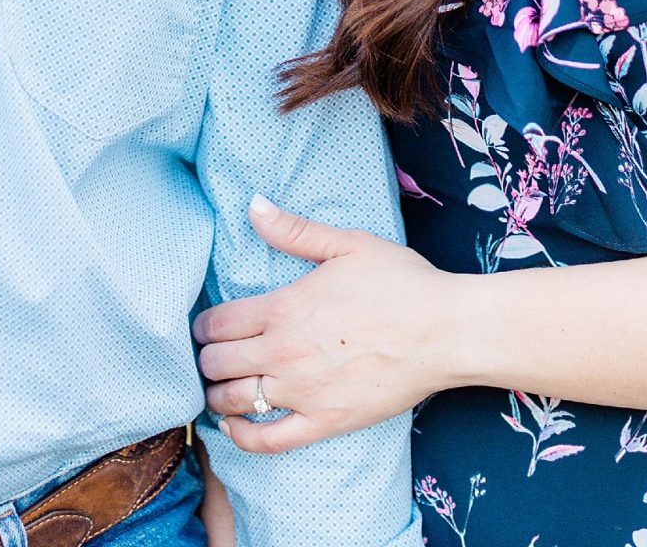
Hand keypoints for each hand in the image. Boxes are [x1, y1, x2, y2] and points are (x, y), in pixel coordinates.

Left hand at [193, 195, 459, 452]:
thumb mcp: (347, 244)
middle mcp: (285, 353)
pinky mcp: (324, 423)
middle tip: (210, 355)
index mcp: (285, 307)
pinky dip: (241, 437)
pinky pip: (267, 441)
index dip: (202, 326)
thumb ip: (294, 230)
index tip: (203, 327)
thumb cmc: (400, 282)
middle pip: (218, 363)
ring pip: (234, 401)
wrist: (444, 331)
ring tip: (218, 386)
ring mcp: (302, 393)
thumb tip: (253, 205)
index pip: (219, 323)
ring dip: (215, 394)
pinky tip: (235, 425)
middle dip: (206, 358)